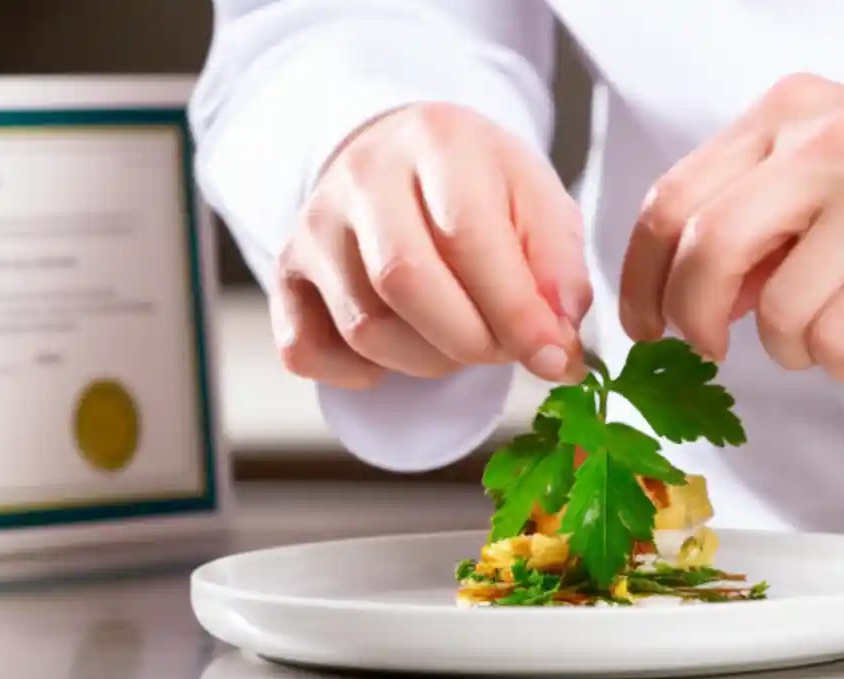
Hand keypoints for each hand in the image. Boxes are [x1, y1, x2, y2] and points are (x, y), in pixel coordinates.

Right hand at [272, 102, 591, 389]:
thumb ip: (558, 269)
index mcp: (436, 139)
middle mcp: (361, 174)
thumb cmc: (479, 191)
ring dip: (426, 361)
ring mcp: (313, 225)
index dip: (514, 310)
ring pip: (364, 327)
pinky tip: (396, 348)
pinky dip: (357, 374)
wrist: (401, 164)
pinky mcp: (285, 274)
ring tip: (457, 340)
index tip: (553, 357)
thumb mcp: (538, 203)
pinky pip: (307, 352)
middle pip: (404, 282)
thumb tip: (555, 347)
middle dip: (469, 340)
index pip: (467, 235)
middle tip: (502, 351)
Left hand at [620, 74, 843, 380]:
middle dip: (692, 319)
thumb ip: (749, 223)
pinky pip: (835, 338)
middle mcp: (826, 137)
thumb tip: (677, 297)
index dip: (640, 277)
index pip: (670, 199)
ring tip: (827, 333)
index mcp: (785, 112)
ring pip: (775, 308)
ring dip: (790, 348)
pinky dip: (841, 361)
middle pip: (706, 247)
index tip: (642, 323)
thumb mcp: (822, 179)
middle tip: (709, 349)